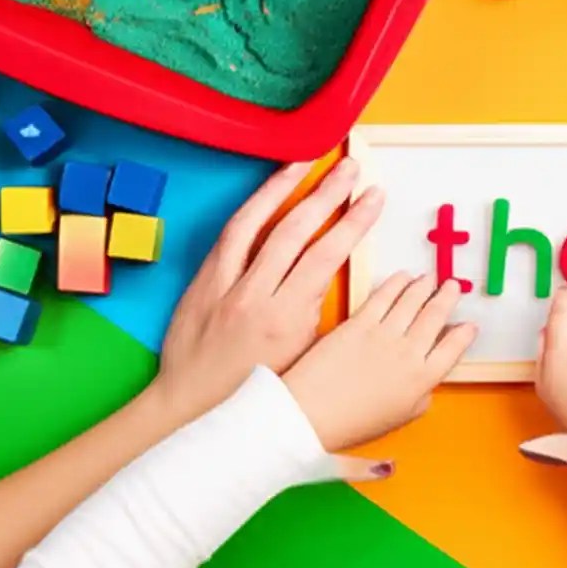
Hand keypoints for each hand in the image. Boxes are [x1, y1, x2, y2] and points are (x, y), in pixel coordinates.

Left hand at [154, 158, 381, 418]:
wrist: (192, 404)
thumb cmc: (254, 390)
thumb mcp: (302, 360)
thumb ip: (318, 315)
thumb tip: (333, 276)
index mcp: (286, 318)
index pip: (327, 255)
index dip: (354, 221)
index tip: (374, 198)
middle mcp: (254, 294)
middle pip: (296, 230)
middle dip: (328, 193)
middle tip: (351, 168)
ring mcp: (224, 284)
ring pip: (256, 222)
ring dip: (285, 187)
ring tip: (307, 162)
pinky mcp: (204, 279)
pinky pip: (228, 234)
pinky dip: (250, 208)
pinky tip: (266, 191)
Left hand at [282, 274, 477, 450]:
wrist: (310, 416)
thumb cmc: (349, 424)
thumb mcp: (398, 419)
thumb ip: (420, 398)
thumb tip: (427, 384)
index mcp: (422, 380)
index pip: (454, 349)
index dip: (465, 334)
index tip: (469, 325)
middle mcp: (409, 353)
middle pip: (436, 317)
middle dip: (447, 298)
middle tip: (453, 287)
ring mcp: (384, 335)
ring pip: (413, 300)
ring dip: (425, 286)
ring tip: (430, 278)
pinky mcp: (359, 323)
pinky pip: (384, 295)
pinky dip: (397, 283)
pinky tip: (402, 277)